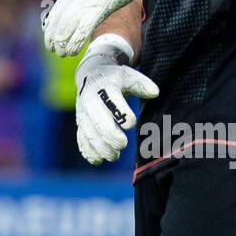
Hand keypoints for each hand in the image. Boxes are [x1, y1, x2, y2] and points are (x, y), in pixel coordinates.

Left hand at [42, 0, 191, 56]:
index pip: (59, 6)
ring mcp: (88, 1)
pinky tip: (72, 51)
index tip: (48, 32)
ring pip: (67, 25)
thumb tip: (86, 2)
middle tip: (51, 48)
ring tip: (60, 53)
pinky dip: (75, 41)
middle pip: (59, 18)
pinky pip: (83, 29)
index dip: (52, 22)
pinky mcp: (99, 8)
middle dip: (53, 35)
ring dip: (62, 41)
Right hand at [74, 34, 159, 164]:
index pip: (111, 100)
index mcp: (104, 87)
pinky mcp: (80, 124)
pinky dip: (88, 151)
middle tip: (123, 144)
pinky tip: (99, 160)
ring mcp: (83, 113)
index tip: (131, 122)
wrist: (90, 76)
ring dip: (101, 147)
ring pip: (89, 133)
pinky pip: (81, 139)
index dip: (121, 113)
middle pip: (97, 120)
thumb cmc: (115, 79)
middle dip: (110, 135)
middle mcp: (90, 101)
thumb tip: (155, 92)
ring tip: (114, 156)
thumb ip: (141, 84)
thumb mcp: (127, 76)